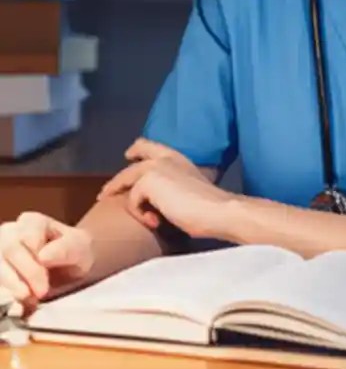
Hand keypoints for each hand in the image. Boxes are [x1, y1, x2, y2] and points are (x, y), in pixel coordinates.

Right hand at [0, 212, 93, 311]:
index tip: (44, 288)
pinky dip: (4, 291)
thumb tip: (43, 257)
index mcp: (33, 222)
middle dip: (22, 277)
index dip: (33, 266)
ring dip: (9, 285)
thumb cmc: (75, 252)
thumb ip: (65, 249)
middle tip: (38, 295)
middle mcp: (10, 231)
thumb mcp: (80, 249)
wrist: (71, 265)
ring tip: (26, 301)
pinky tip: (18, 302)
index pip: (26, 239)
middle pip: (7, 250)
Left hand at [98, 139, 231, 239]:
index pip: (151, 146)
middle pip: (130, 166)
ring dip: (132, 205)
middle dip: (116, 182)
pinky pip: (132, 201)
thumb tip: (159, 201)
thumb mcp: (189, 190)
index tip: (128, 155)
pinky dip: (141, 215)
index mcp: (179, 158)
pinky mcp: (147, 181)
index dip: (137, 150)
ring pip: (127, 184)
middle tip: (105, 195)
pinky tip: (156, 222)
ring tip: (147, 219)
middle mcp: (165, 158)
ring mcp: (154, 168)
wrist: (217, 210)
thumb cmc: (209, 207)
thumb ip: (173, 187)